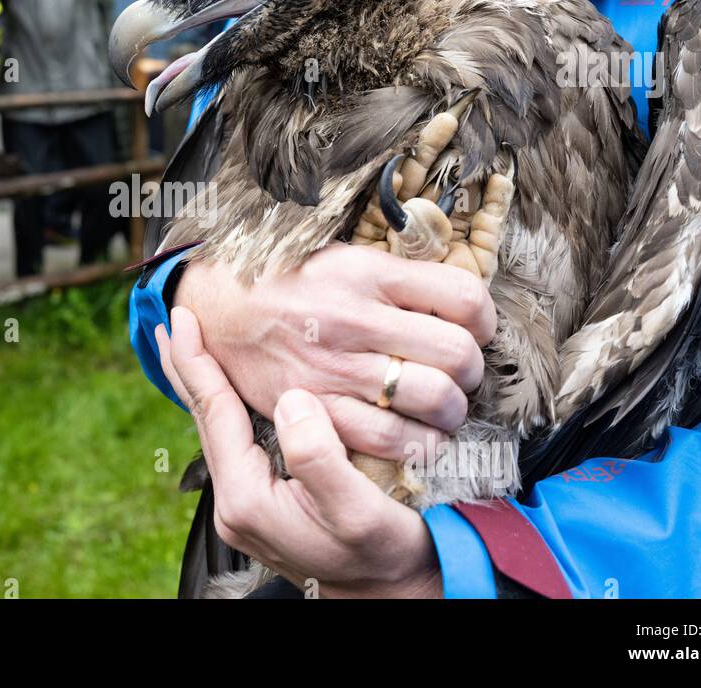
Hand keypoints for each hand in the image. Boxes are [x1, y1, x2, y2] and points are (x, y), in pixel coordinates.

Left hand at [157, 306, 443, 597]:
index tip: (182, 316)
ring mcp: (249, 507)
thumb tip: (291, 399)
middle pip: (206, 420)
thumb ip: (320, 456)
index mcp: (247, 499)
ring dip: (206, 385)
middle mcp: (238, 504)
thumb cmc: (386, 555)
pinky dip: (228, 406)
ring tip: (192, 346)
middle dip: (188, 368)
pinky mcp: (266, 504)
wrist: (399, 596)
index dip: (198, 362)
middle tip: (171, 319)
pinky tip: (232, 390)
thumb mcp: (358, 509)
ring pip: (219, 430)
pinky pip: (237, 441)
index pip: (214, 414)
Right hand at [172, 242, 495, 462]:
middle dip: (470, 371)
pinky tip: (414, 436)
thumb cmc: (288, 280)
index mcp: (368, 274)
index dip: (484, 320)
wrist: (217, 307)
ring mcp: (335, 367)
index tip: (473, 329)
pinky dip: (416, 444)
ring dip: (450, 411)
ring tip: (441, 408)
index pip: (463, 298)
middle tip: (458, 375)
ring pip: (434, 400)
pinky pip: (392, 437)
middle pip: (457, 354)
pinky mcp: (317, 406)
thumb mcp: (344, 257)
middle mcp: (354, 319)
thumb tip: (461, 298)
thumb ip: (400, 276)